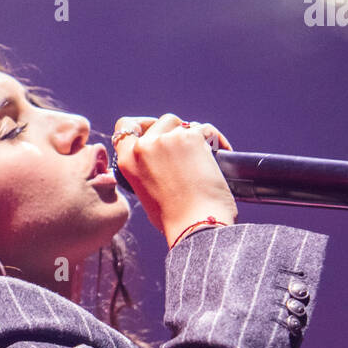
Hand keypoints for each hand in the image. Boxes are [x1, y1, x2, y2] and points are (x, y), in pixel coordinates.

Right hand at [112, 115, 237, 246]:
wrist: (195, 225)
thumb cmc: (174, 219)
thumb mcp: (147, 194)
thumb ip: (147, 171)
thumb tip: (162, 161)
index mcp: (128, 161)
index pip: (125, 127)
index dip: (141, 125)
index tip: (155, 131)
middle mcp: (144, 146)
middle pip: (161, 122)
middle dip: (175, 131)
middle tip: (187, 147)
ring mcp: (168, 140)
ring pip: (185, 125)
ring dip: (194, 136)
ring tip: (204, 156)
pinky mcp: (193, 138)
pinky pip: (207, 130)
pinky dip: (216, 140)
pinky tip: (222, 151)